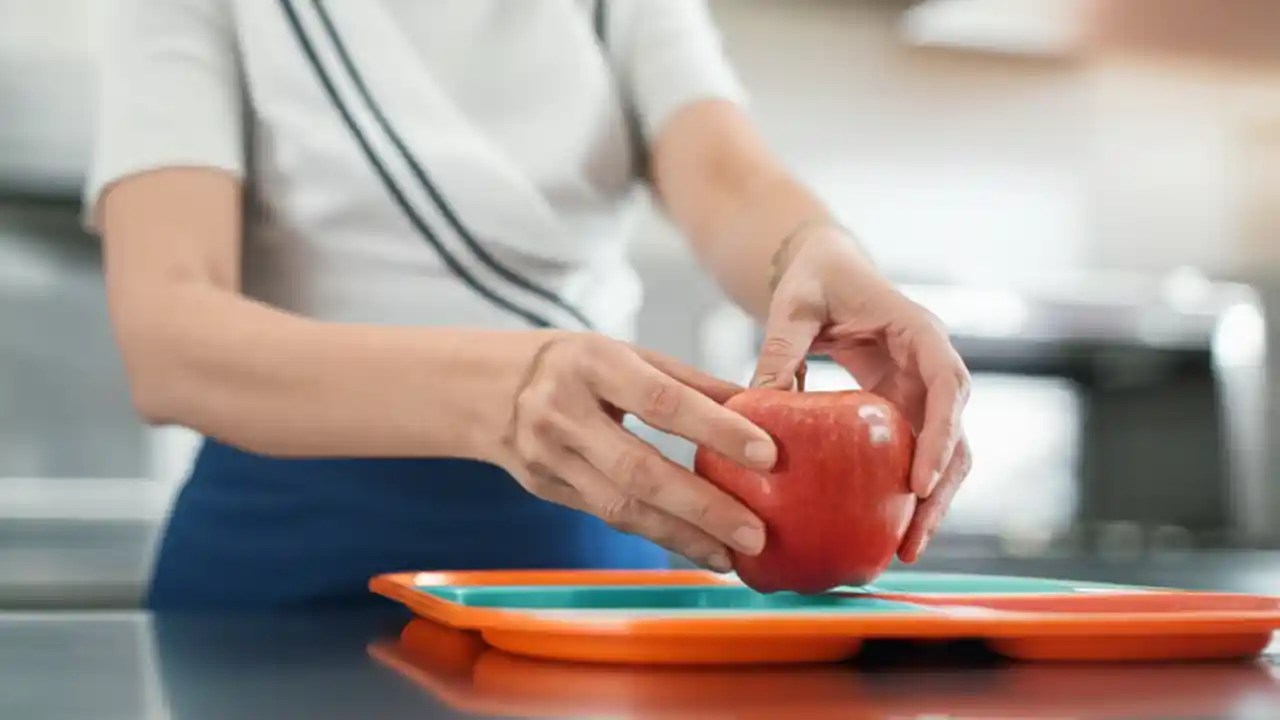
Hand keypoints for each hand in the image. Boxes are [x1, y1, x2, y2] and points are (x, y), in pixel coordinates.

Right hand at [499, 333, 777, 571]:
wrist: (483, 387)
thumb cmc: (572, 363)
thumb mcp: (623, 353)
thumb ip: (688, 382)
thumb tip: (761, 405)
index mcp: (591, 364)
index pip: (662, 401)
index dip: (716, 429)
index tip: (767, 455)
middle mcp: (562, 413)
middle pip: (640, 470)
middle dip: (703, 507)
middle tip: (755, 533)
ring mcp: (547, 457)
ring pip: (622, 507)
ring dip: (683, 537)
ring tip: (732, 556)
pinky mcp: (546, 489)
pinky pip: (609, 516)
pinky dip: (657, 534)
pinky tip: (696, 547)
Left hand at [752, 223, 972, 562]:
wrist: (825, 270)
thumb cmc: (814, 278)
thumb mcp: (794, 305)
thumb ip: (781, 348)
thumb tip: (757, 405)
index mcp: (919, 331)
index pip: (948, 384)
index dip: (942, 434)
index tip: (921, 482)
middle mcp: (931, 366)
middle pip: (957, 434)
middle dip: (942, 491)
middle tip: (913, 541)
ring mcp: (921, 393)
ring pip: (944, 456)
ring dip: (930, 504)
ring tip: (904, 552)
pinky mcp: (902, 412)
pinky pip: (912, 457)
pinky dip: (903, 494)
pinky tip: (883, 531)